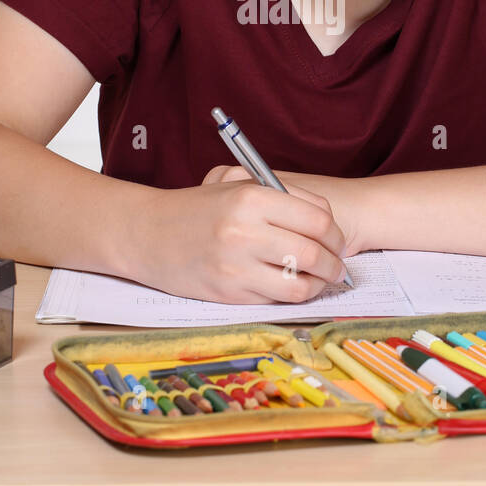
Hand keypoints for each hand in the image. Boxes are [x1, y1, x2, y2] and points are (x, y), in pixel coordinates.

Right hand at [123, 171, 352, 306]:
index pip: (318, 219)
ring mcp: (236, 267)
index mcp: (251, 198)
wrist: (147, 234)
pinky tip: (292, 286)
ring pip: (300, 284)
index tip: (338, 240)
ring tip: (319, 278)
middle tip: (337, 265)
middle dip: (334, 263)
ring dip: (318, 284)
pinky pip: (277, 299)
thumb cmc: (198, 208)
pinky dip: (292, 295)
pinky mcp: (229, 293)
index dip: (336, 233)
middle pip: (314, 253)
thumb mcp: (237, 186)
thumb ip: (282, 196)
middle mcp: (245, 232)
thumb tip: (328, 221)